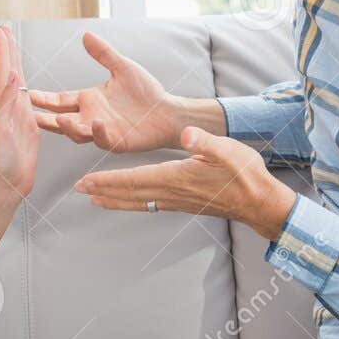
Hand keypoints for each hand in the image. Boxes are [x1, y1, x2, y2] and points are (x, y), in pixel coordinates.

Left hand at [0, 24, 37, 200]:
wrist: (8, 183)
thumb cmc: (2, 162)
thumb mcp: (3, 129)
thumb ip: (7, 102)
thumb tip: (10, 75)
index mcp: (1, 105)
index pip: (2, 70)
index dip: (3, 49)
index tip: (1, 30)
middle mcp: (8, 106)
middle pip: (9, 71)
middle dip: (7, 49)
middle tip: (4, 30)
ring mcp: (18, 114)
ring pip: (17, 82)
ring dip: (15, 63)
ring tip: (14, 47)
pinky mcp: (28, 124)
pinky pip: (28, 99)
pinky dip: (25, 85)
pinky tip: (24, 82)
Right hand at [29, 31, 181, 152]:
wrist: (168, 112)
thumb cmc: (146, 92)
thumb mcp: (122, 68)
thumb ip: (103, 54)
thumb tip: (86, 35)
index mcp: (88, 100)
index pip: (58, 101)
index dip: (42, 99)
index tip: (24, 93)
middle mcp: (90, 117)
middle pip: (60, 120)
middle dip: (44, 119)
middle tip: (27, 115)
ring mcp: (102, 131)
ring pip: (77, 133)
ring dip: (69, 127)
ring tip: (60, 119)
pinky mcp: (117, 142)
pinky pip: (104, 139)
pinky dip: (99, 133)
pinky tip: (97, 123)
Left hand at [73, 126, 296, 240]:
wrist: (259, 202)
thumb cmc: (245, 174)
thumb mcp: (227, 150)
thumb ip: (205, 142)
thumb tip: (186, 134)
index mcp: (176, 177)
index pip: (134, 179)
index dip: (108, 180)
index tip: (86, 181)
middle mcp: (171, 193)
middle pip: (129, 193)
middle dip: (103, 190)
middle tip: (79, 190)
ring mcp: (177, 201)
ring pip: (138, 202)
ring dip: (115, 200)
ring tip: (95, 199)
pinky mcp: (184, 204)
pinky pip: (150, 204)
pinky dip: (134, 203)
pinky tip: (130, 202)